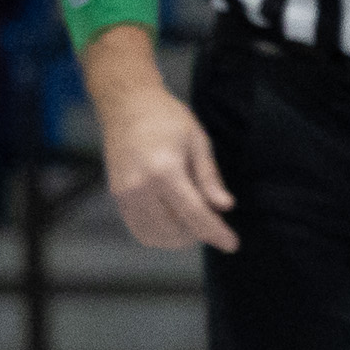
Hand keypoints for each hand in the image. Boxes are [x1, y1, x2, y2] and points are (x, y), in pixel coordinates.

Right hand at [97, 76, 238, 251]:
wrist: (126, 105)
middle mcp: (139, 186)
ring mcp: (124, 194)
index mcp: (163, 171)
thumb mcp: (198, 142)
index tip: (233, 245)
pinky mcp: (116, 196)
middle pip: (176, 230)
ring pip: (157, 236)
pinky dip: (160, 233)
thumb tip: (226, 207)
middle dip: (200, 232)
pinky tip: (175, 220)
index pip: (195, 215)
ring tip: (193, 216)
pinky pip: (140, 230)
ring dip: (180, 236)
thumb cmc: (167, 118)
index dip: (216, 233)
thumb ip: (210, 178)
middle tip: (212, 214)